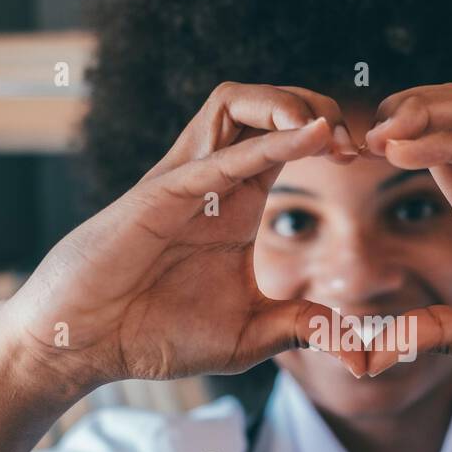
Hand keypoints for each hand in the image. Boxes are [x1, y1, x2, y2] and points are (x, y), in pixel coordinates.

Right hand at [1, 83, 366, 388]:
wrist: (86, 346)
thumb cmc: (155, 334)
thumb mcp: (248, 335)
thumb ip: (299, 329)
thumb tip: (356, 348)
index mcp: (235, 204)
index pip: (288, 139)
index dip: (331, 137)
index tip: (365, 162)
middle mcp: (212, 180)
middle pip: (267, 105)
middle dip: (318, 107)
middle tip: (355, 144)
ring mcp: (184, 181)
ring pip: (235, 103)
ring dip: (289, 103)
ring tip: (327, 129)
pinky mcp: (160, 195)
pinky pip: (218, 155)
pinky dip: (268, 142)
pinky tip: (309, 137)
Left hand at [362, 84, 451, 375]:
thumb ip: (436, 337)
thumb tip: (370, 358)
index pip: (430, 155)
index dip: (388, 146)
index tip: (340, 160)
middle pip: (444, 116)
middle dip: (395, 114)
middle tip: (347, 137)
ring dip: (416, 111)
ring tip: (374, 133)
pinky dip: (442, 139)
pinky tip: (401, 148)